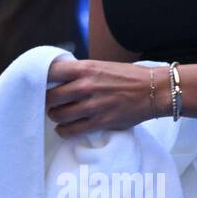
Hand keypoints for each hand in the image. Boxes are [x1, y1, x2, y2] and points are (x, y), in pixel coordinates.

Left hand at [44, 58, 163, 137]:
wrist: (155, 90)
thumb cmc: (127, 77)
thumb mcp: (101, 66)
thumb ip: (80, 73)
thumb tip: (58, 78)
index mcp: (85, 68)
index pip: (50, 72)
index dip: (41, 79)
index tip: (41, 84)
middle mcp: (86, 86)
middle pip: (50, 96)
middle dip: (46, 101)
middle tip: (49, 103)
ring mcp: (92, 105)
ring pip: (58, 115)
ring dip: (54, 116)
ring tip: (57, 115)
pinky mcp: (100, 122)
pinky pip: (71, 131)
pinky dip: (63, 131)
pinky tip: (63, 128)